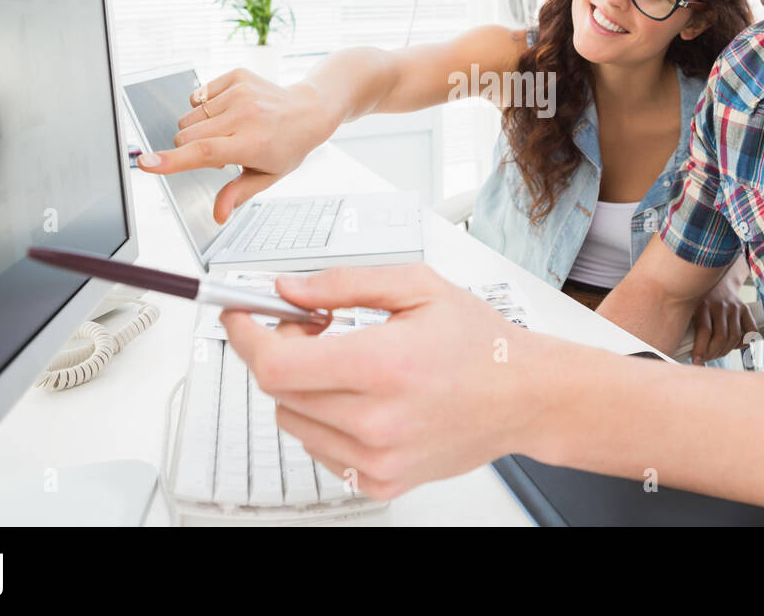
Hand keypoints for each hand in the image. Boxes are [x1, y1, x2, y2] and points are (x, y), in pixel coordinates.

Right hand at [136, 68, 337, 223]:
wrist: (309, 110)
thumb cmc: (287, 147)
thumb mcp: (267, 176)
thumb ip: (238, 193)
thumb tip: (218, 215)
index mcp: (252, 144)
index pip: (204, 152)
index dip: (171, 160)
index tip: (145, 163)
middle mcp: (245, 115)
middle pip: (186, 135)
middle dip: (190, 148)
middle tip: (222, 151)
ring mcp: (240, 92)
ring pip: (188, 116)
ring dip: (199, 128)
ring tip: (228, 132)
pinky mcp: (237, 76)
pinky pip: (198, 95)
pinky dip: (206, 108)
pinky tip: (230, 113)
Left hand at [221, 264, 546, 500]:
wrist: (524, 397)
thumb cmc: (479, 342)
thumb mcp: (417, 288)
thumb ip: (343, 283)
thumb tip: (289, 290)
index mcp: (384, 365)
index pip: (278, 363)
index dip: (247, 336)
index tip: (240, 315)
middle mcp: (377, 420)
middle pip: (279, 391)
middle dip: (280, 351)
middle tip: (309, 327)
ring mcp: (378, 457)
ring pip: (293, 421)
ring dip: (302, 388)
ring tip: (345, 363)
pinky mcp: (381, 480)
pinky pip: (320, 450)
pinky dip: (325, 420)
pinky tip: (362, 398)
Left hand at [690, 274, 755, 364]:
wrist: (715, 276)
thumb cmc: (697, 296)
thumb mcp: (688, 304)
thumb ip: (685, 322)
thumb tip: (678, 348)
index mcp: (703, 303)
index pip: (705, 331)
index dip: (701, 349)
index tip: (696, 361)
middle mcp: (720, 305)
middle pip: (721, 337)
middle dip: (713, 354)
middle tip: (705, 359)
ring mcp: (734, 306)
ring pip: (734, 337)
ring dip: (725, 351)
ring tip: (716, 354)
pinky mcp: (744, 308)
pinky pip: (750, 330)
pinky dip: (744, 342)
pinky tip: (734, 346)